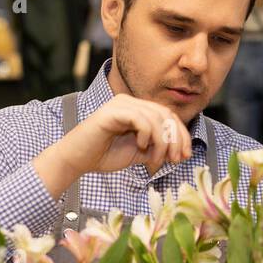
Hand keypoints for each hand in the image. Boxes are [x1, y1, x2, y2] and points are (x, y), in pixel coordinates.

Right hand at [34, 94, 191, 196]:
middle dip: (176, 140)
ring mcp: (121, 104)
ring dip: (162, 142)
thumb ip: (159, 150)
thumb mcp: (140, 153)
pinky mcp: (112, 111)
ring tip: (156, 160)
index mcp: (139, 109)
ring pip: (156, 117)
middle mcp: (131, 102)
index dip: (182, 135)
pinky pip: (140, 118)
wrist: (78, 159)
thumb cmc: (104, 155)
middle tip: (175, 160)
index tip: (184, 156)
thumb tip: (183, 152)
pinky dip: (146, 135)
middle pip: (166, 115)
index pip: (169, 116)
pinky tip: (141, 146)